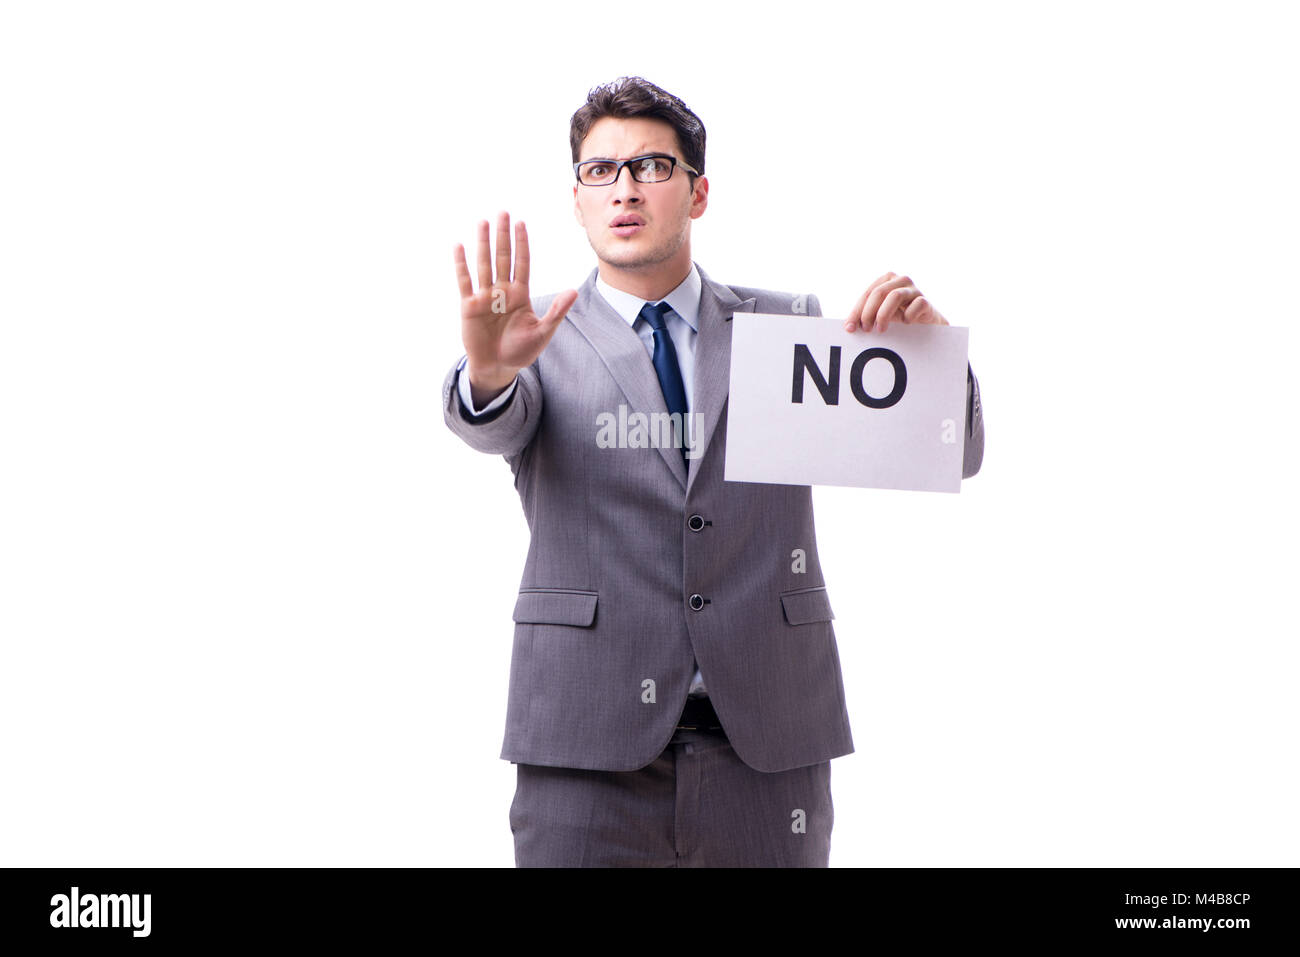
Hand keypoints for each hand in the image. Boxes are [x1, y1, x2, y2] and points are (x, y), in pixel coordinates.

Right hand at [454, 211, 577, 402]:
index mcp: (520, 294)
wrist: (497, 367)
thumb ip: (556, 312)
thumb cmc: (520, 351)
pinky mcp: (469, 306)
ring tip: (483, 222)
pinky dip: (461, 264)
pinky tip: (459, 246)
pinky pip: (465, 281)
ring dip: (483, 243)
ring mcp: (485, 296)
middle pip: (503, 257)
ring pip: (484, 264)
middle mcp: (502, 291)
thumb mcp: (542, 333)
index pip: (522, 263)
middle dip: (503, 235)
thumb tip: (573, 292)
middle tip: (503, 212)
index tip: (521, 223)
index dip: (521, 244)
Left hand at [843, 272, 948, 332]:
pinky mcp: (926, 301)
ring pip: (895, 296)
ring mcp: (915, 290)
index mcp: (886, 280)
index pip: (867, 294)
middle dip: (868, 312)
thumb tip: (848, 327)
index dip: (856, 311)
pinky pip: (916, 305)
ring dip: (884, 314)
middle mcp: (901, 281)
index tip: (850, 328)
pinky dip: (908, 316)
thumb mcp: (881, 315)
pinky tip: (906, 324)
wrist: (927, 325)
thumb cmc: (901, 317)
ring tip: (881, 329)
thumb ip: (866, 316)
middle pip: (879, 293)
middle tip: (866, 329)